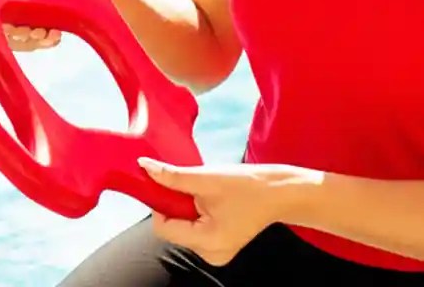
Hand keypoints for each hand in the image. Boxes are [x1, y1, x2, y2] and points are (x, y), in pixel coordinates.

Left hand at [139, 157, 319, 266]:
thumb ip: (172, 176)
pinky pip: (194, 231)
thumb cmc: (248, 185)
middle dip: (178, 206)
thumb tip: (144, 167)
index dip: (162, 203)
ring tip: (210, 197)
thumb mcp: (207, 177)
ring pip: (182, 229)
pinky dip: (196, 215)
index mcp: (207, 242)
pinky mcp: (219, 248)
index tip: (173, 185)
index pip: (163, 227)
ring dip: (187, 210)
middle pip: (172, 229)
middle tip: (198, 190)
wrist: (280, 192)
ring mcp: (215, 254)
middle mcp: (210, 255)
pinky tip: (214, 204)